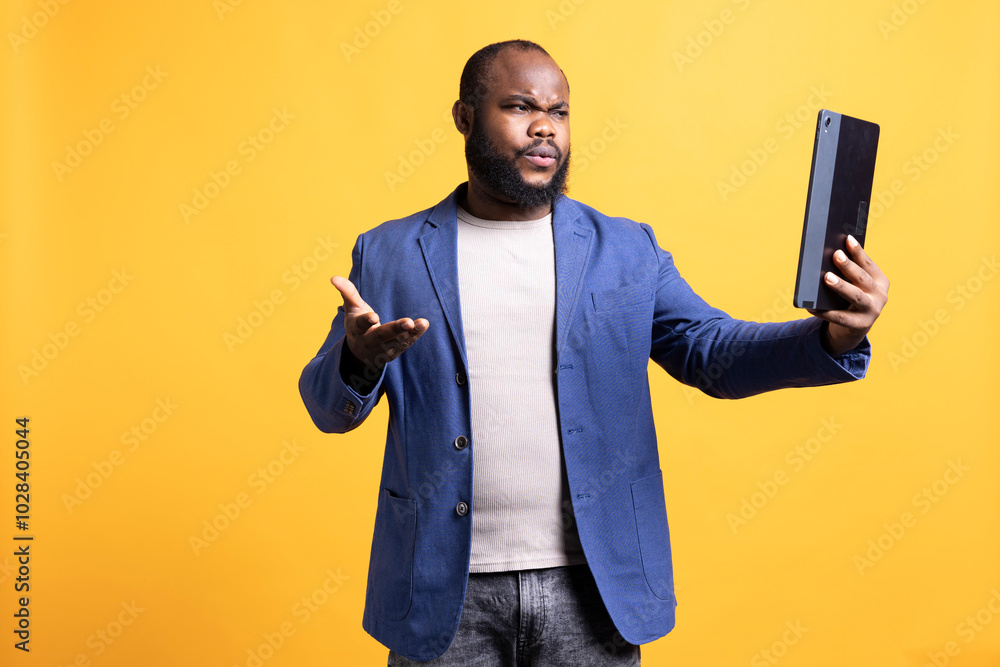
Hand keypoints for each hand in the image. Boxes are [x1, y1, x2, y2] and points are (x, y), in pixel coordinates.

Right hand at [331, 275, 428, 371]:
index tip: (374, 317)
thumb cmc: (357, 324)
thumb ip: (347, 292)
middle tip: (407, 322)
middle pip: (382, 336)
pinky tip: (423, 324)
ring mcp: (383, 348)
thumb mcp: (352, 308)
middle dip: (395, 329)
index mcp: (357, 329)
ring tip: (421, 323)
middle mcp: (369, 341)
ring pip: (397, 341)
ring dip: (410, 333)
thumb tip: (334, 277)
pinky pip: (406, 343)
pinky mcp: (394, 352)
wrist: (361, 352)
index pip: (361, 325)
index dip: (366, 321)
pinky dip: (416, 334)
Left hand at [807, 235, 888, 355]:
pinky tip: (812, 306)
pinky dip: (826, 311)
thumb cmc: (850, 298)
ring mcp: (872, 311)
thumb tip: (831, 254)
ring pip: (855, 296)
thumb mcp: (854, 284)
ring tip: (826, 277)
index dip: (858, 251)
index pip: (868, 264)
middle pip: (862, 279)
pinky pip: (840, 317)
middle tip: (836, 255)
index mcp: (880, 281)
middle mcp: (880, 296)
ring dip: (841, 286)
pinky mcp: (860, 325)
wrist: (854, 327)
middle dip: (849, 266)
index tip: (847, 239)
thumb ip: (849, 272)